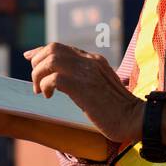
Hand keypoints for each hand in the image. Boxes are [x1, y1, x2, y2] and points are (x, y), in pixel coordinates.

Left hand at [23, 42, 142, 143]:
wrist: (136, 118)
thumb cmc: (119, 110)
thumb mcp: (101, 87)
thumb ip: (86, 79)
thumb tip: (63, 82)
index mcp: (94, 60)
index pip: (61, 47)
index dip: (41, 51)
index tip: (29, 58)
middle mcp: (90, 61)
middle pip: (53, 48)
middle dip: (37, 63)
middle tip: (37, 84)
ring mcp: (86, 72)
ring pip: (50, 59)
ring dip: (39, 75)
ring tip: (41, 91)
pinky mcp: (83, 86)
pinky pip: (54, 78)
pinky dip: (46, 86)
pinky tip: (49, 97)